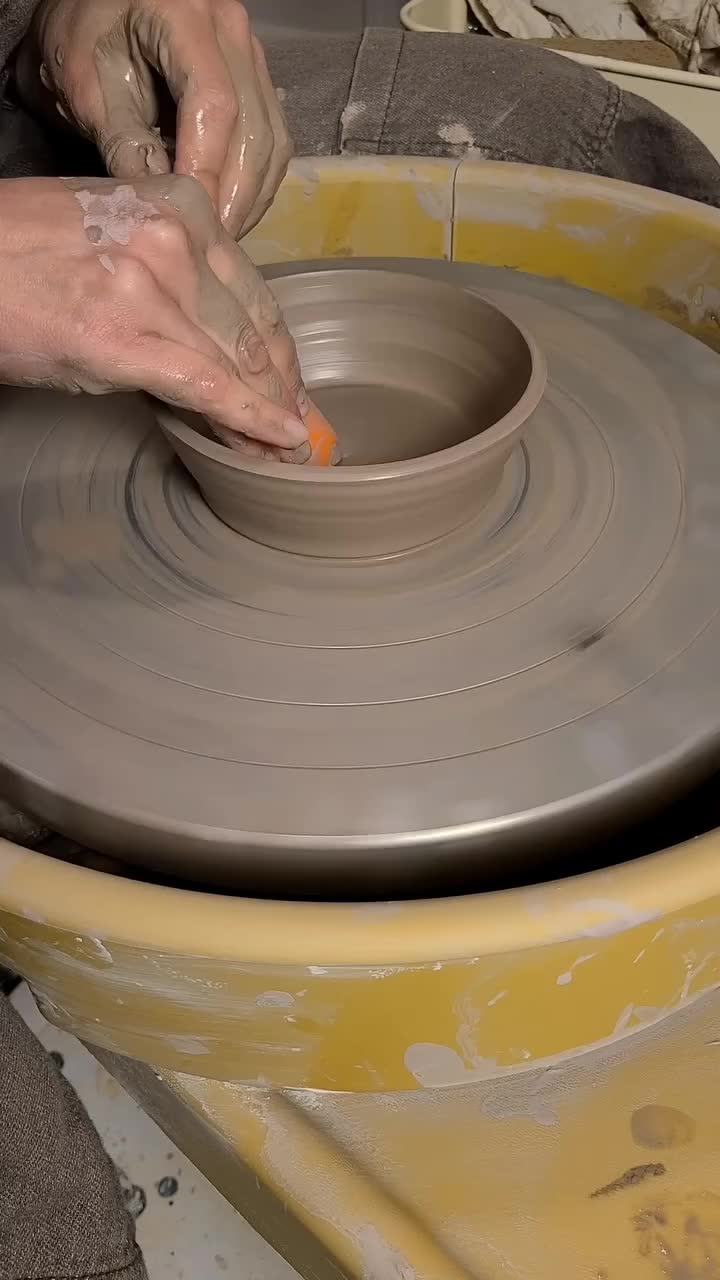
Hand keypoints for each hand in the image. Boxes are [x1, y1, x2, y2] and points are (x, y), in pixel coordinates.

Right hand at [0, 174, 309, 460]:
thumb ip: (170, 271)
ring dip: (269, 415)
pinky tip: (279, 443)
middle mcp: (176, 240)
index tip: (292, 385)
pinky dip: (251, 422)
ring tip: (286, 451)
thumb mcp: (111, 236)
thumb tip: (209, 332)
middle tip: (300, 429)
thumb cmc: (19, 252)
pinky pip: (209, 388)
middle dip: (282, 389)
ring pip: (238, 363)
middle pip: (254, 330)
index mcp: (180, 206)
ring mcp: (153, 289)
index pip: (251, 290)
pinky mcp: (126, 339)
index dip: (278, 349)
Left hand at [15, 0, 290, 237]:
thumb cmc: (82, 34)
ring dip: (249, 196)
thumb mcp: (86, 83)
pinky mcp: (256, 79)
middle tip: (209, 245)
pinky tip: (229, 211)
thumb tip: (161, 205)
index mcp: (185, 16)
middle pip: (255, 130)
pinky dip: (254, 183)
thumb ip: (123, 140)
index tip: (191, 219)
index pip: (214, 105)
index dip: (207, 170)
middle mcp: (232, 30)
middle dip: (234, 196)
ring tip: (219, 237)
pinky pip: (271, 140)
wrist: (96, 7)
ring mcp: (251, 54)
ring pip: (271, 141)